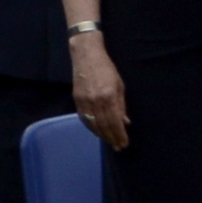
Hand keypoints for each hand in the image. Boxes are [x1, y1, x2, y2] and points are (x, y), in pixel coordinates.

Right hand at [70, 29, 129, 148]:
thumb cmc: (107, 68)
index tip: (124, 143)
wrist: (86, 55)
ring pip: (93, 124)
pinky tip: (96, 131)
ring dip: (102, 135)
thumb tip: (125, 122)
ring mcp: (84, 100)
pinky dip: (90, 127)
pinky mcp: (76, 99)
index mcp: (109, 97)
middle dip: (112, 138)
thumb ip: (121, 105)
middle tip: (118, 147)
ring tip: (109, 141)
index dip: (120, 134)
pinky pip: (83, 118)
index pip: (115, 122)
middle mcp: (95, 101)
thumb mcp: (119, 85)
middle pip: (104, 125)